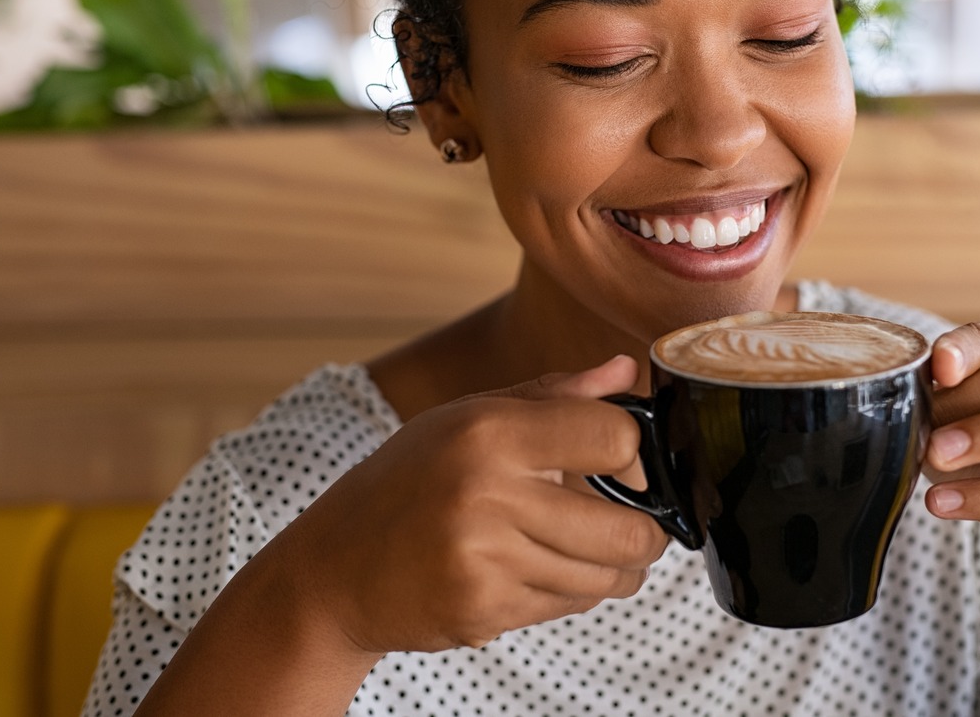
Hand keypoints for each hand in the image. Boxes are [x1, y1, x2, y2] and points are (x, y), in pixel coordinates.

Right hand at [277, 355, 668, 654]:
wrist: (334, 566)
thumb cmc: (408, 482)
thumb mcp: (467, 418)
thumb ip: (553, 395)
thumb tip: (625, 369)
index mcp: (488, 431)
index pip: (614, 437)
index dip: (636, 456)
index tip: (626, 468)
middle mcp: (486, 494)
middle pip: (627, 529)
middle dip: (645, 533)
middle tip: (634, 526)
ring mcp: (483, 560)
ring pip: (606, 578)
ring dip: (615, 570)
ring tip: (592, 552)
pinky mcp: (482, 611)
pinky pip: (568, 606)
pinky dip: (571, 594)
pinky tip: (540, 571)